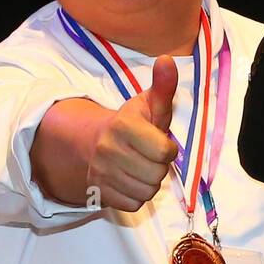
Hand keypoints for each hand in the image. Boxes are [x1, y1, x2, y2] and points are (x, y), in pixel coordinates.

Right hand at [87, 55, 178, 211]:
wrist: (95, 143)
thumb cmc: (132, 124)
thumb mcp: (149, 104)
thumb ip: (162, 86)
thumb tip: (167, 60)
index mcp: (123, 126)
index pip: (165, 152)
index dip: (167, 148)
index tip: (158, 141)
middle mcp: (108, 149)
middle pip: (156, 174)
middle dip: (158, 166)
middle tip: (148, 156)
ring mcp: (101, 172)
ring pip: (146, 191)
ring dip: (148, 182)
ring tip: (140, 167)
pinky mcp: (100, 192)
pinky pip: (133, 204)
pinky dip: (136, 195)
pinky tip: (129, 180)